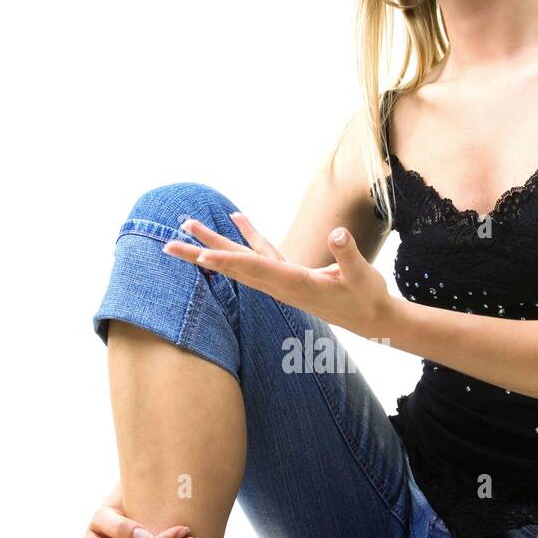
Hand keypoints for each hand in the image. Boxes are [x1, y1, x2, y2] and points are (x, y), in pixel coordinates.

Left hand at [164, 210, 393, 340]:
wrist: (369, 319)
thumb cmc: (366, 298)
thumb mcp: (362, 277)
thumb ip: (348, 256)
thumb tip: (338, 234)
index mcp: (294, 284)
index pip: (255, 270)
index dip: (229, 261)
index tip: (202, 256)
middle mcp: (279, 284)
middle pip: (234, 267)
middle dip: (201, 255)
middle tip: (168, 246)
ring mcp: (280, 280)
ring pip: (240, 260)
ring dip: (213, 243)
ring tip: (188, 226)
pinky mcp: (287, 275)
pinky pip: (260, 253)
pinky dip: (246, 236)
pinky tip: (236, 218)